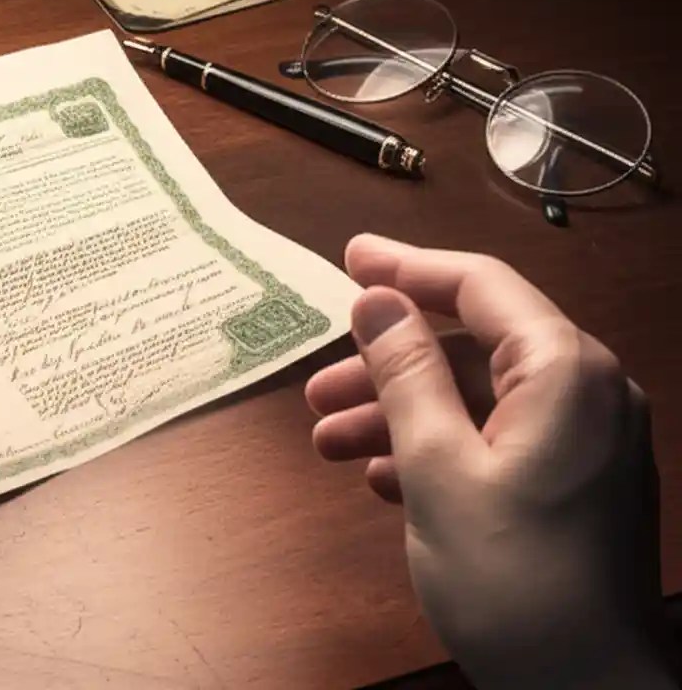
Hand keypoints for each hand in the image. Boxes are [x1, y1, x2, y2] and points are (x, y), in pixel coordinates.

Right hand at [306, 234, 672, 688]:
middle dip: (387, 367)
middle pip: (473, 348)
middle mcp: (588, 392)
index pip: (480, 286)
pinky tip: (384, 482)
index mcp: (565, 371)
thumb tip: (377, 300)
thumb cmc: (513, 577)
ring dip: (401, 416)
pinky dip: (438, 451)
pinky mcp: (578, 485)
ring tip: (330, 445)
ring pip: (479, 401)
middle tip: (315, 390)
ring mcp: (588, 441)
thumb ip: (407, 374)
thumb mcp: (437, 467)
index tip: (348, 258)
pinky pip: (499, 442)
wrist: (586, 689)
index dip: (407, 268)